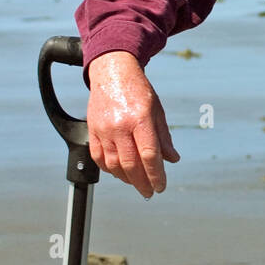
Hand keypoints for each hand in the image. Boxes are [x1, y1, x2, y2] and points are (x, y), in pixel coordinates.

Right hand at [86, 50, 179, 197]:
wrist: (112, 73)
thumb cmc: (138, 90)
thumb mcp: (157, 110)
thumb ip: (164, 137)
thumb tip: (172, 160)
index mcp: (140, 119)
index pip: (149, 155)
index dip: (156, 175)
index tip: (161, 186)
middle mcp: (120, 125)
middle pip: (131, 164)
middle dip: (142, 183)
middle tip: (149, 192)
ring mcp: (103, 129)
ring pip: (113, 164)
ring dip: (126, 178)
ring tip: (136, 183)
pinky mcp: (92, 130)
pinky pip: (98, 157)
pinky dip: (109, 169)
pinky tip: (119, 172)